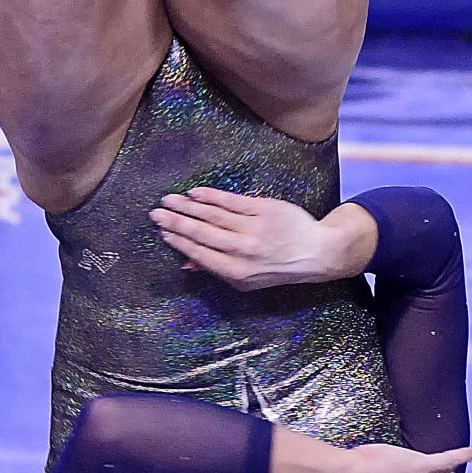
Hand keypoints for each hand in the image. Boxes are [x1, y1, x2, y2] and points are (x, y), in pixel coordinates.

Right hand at [149, 188, 377, 290]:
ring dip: (187, 206)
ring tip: (169, 200)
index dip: (178, 241)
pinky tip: (195, 193)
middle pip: (201, 232)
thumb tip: (186, 262)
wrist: (315, 252)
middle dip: (175, 222)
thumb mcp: (247, 279)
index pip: (199, 253)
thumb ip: (216, 270)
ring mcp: (253, 228)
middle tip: (156, 213)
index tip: (163, 232)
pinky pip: (230, 201)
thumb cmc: (277, 267)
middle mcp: (242, 250)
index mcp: (236, 272)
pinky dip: (210, 196)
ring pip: (212, 214)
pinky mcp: (263, 209)